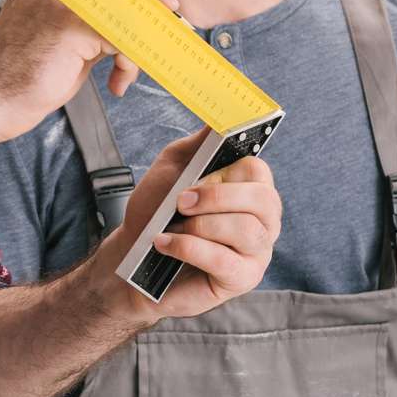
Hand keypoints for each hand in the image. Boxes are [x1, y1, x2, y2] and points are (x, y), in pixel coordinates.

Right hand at [0, 0, 176, 143]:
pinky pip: (123, 34)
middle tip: (171, 27)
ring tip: (126, 70)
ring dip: (140, 40)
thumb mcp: (67, 32)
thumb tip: (147, 14)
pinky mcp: (69, 22)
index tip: (165, 2)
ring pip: (129, 0)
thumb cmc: (25, 74)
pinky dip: (130, 62)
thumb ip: (100, 14)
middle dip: (155, 0)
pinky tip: (116, 83)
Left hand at [95, 131, 282, 321]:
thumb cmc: (157, 210)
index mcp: (248, 189)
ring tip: (172, 227)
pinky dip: (189, 248)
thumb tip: (219, 117)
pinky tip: (166, 244)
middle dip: (216, 197)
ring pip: (246, 230)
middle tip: (181, 203)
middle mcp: (262, 219)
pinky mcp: (242, 279)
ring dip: (200, 226)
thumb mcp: (174, 168)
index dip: (227, 172)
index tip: (195, 177)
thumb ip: (200, 144)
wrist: (134, 253)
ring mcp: (256, 252)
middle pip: (263, 199)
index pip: (259, 170)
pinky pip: (225, 261)